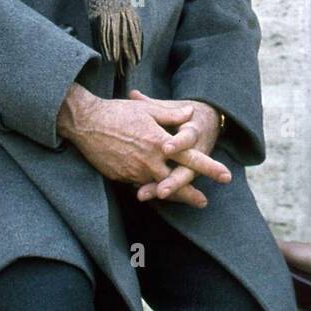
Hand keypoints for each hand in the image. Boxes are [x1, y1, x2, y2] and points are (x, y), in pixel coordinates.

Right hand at [55, 83, 226, 208]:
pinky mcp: (121, 177)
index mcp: (159, 142)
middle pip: (176, 181)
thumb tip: (190, 112)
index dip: (209, 167)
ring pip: (158, 187)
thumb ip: (171, 114)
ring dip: (172, 194)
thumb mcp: (147, 109)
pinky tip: (156, 190)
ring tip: (186, 200)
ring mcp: (134, 171)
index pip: (190, 157)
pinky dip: (150, 188)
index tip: (225, 175)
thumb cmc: (118, 112)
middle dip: (191, 194)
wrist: (86, 123)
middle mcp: (149, 160)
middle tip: (205, 202)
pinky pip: (140, 185)